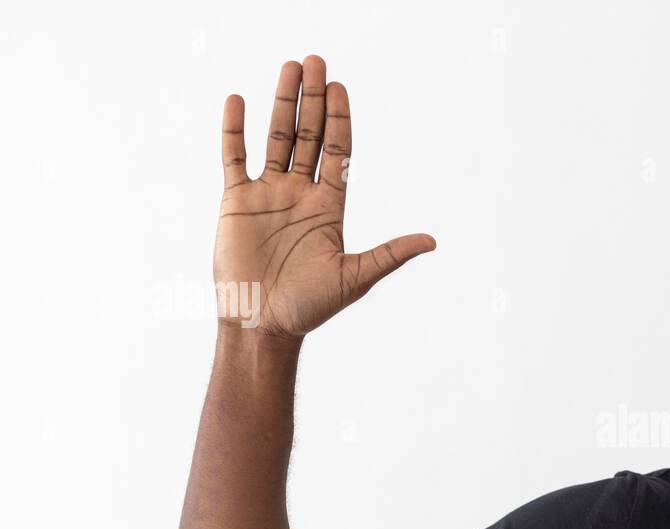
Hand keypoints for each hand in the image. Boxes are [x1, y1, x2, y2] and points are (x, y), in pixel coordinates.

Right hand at [214, 55, 435, 336]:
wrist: (263, 324)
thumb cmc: (310, 307)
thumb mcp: (356, 276)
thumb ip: (391, 254)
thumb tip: (432, 242)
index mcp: (329, 206)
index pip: (338, 152)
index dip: (339, 119)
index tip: (340, 87)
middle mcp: (300, 193)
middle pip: (308, 135)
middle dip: (312, 100)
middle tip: (316, 61)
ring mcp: (268, 194)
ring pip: (275, 138)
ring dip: (281, 103)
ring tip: (288, 67)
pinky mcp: (236, 201)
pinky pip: (234, 157)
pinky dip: (235, 130)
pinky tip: (239, 100)